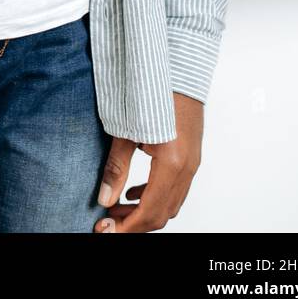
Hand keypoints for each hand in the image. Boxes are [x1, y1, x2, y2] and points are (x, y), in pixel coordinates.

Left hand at [93, 93, 203, 232]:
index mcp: (172, 163)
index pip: (149, 212)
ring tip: (117, 208)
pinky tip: (134, 191)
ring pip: (170, 204)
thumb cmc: (153, 90)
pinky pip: (175, 188)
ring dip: (145, 212)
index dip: (127, 228)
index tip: (105, 230)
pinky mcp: (191, 154)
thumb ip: (116, 166)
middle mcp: (187, 167)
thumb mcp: (126, 129)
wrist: (179, 67)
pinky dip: (155, 197)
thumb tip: (105, 198)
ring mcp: (192, 162)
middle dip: (134, 224)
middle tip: (108, 223)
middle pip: (162, 214)